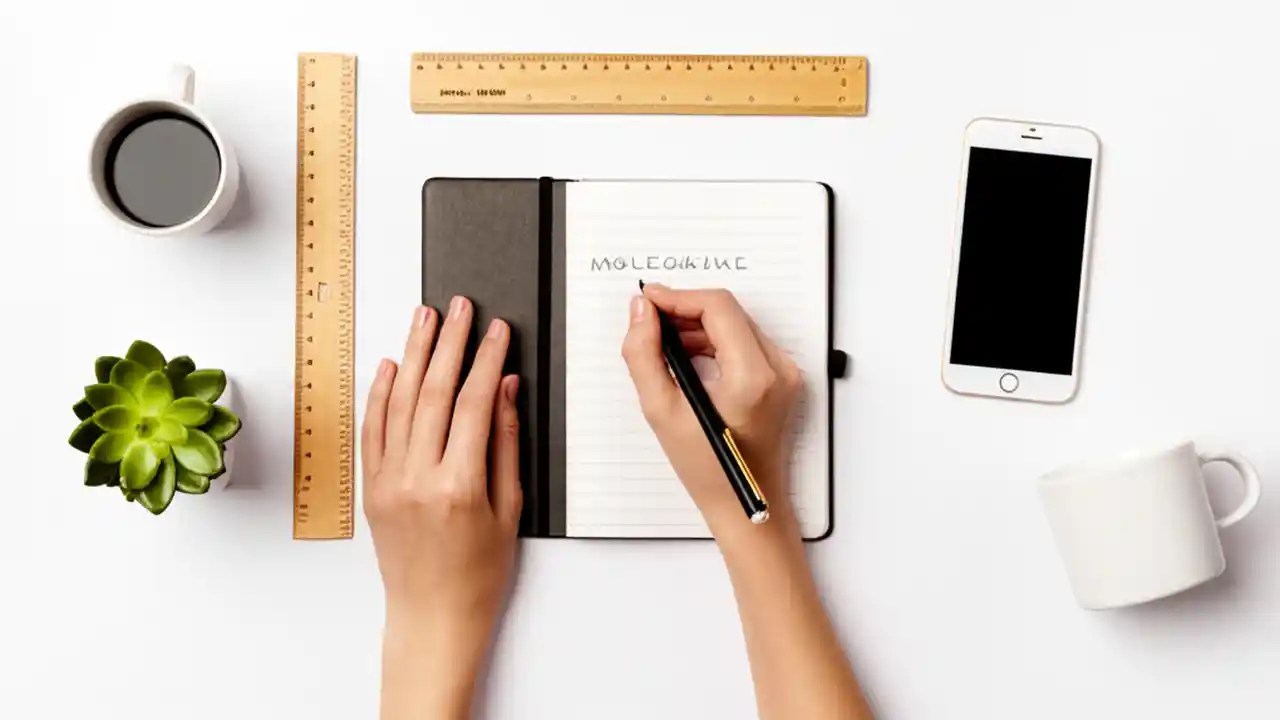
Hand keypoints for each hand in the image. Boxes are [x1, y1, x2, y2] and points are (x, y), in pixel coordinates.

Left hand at [362, 297, 521, 717]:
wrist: (434, 616)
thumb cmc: (479, 573)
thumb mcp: (509, 508)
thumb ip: (506, 444)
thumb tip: (505, 389)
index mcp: (459, 485)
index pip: (474, 403)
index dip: (487, 359)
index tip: (497, 331)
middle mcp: (417, 478)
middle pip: (433, 392)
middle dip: (450, 343)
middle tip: (460, 307)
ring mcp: (388, 482)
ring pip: (398, 403)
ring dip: (414, 354)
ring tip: (425, 319)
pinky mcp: (371, 488)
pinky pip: (372, 430)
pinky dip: (380, 394)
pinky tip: (392, 364)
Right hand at [621, 284, 802, 537]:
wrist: (746, 506)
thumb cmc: (708, 471)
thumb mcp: (662, 411)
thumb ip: (645, 355)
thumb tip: (642, 312)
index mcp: (752, 376)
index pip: (717, 308)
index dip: (678, 297)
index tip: (649, 301)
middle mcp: (777, 369)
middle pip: (728, 312)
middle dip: (685, 309)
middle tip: (649, 321)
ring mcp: (785, 373)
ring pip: (737, 324)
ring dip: (699, 324)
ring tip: (664, 341)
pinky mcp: (782, 378)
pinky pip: (746, 341)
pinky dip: (715, 339)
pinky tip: (689, 354)